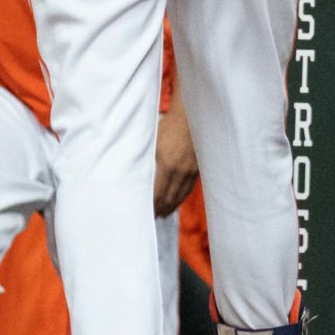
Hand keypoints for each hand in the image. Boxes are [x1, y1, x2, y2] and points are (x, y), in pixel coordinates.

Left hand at [153, 99, 198, 216]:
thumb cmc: (169, 125)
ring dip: (172, 206)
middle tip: (154, 217)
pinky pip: (189, 187)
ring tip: (164, 213)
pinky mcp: (198, 168)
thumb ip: (147, 160)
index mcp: (167, 165)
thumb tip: (137, 175)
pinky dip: (182, 196)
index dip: (152, 205)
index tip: (146, 213)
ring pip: (181, 195)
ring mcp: (191, 170)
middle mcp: (180, 171)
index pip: (157, 193)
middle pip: (170, 198)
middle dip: (161, 209)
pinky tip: (177, 199)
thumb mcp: (153, 141)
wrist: (191, 116)